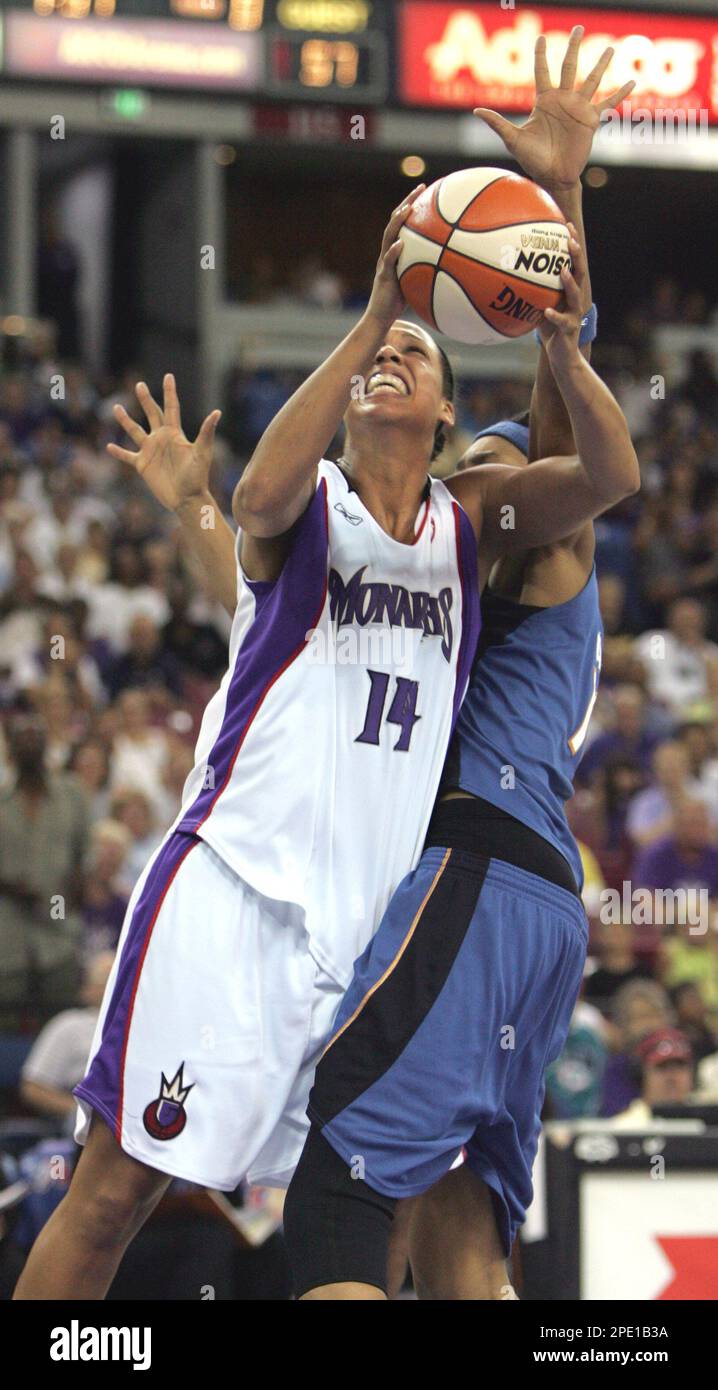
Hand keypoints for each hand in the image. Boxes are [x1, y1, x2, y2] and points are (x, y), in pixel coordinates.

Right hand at [108, 374, 220, 513]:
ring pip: (135, 431)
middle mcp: (161, 439)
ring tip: (116, 407)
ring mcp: (151, 451)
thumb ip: (206, 432)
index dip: (169, 392)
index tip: (168, 376)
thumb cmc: (197, 477)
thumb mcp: (202, 453)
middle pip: (151, 414)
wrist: (187, 499)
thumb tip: (217, 412)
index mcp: (175, 434)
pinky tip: (109, 446)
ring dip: (125, 420)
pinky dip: (118, 452)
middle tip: (139, 385)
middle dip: (146, 400)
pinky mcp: (143, 465)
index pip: (171, 408)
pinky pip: (128, 456)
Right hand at [365, 184, 425, 327]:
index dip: (412, 204)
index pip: (403, 222)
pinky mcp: (383, 276)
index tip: (425, 189)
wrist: (381, 317)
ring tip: (407, 210)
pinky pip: (387, 262)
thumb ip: (427, 268)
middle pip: (395, 221)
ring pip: (388, 236)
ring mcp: (384, 263)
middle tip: (420, 188)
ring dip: (397, 222)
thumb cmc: (400, 301)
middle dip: (407, 203)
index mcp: (395, 251)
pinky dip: (393, 252)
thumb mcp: (416, 280)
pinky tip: (401, 244)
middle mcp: (388, 252)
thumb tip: (452, 264)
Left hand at [474, 26, 634, 189]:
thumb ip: (497, 123)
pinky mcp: (591, 121)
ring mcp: (578, 109)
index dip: (541, 54)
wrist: (552, 176)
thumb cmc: (532, 160)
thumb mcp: (513, 140)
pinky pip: (608, 104)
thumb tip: (476, 111)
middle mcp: (562, 101)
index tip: (540, 38)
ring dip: (601, 65)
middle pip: (568, 67)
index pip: (542, 71)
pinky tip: (631, 82)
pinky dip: (620, 94)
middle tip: (579, 28)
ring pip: (591, 81)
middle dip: (573, 47)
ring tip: (610, 49)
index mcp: (544, 101)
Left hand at [536, 225, 585, 369]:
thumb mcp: (538, 306)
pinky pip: (562, 322)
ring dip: (569, 281)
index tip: (566, 224)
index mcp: (570, 291)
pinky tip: (546, 311)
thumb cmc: (549, 331)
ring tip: (561, 269)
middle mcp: (576, 299)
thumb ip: (530, 291)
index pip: (573, 262)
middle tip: (569, 238)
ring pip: (576, 294)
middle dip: (576, 254)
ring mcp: (574, 314)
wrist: (562, 357)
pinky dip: (554, 316)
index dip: (572, 244)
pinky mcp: (569, 330)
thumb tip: (507, 275)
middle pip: (580, 272)